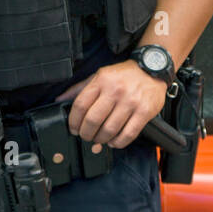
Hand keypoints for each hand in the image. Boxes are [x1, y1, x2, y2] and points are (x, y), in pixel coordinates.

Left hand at [54, 60, 168, 151]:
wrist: (152, 69)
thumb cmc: (124, 75)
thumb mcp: (99, 75)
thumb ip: (80, 88)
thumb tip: (60, 100)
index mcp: (102, 81)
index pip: (80, 105)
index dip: (74, 121)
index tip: (74, 128)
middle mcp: (116, 91)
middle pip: (93, 120)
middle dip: (86, 133)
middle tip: (86, 136)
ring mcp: (131, 102)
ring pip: (110, 129)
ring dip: (101, 139)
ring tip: (99, 139)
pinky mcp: (144, 112)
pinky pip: (128, 134)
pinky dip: (118, 142)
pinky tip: (114, 141)